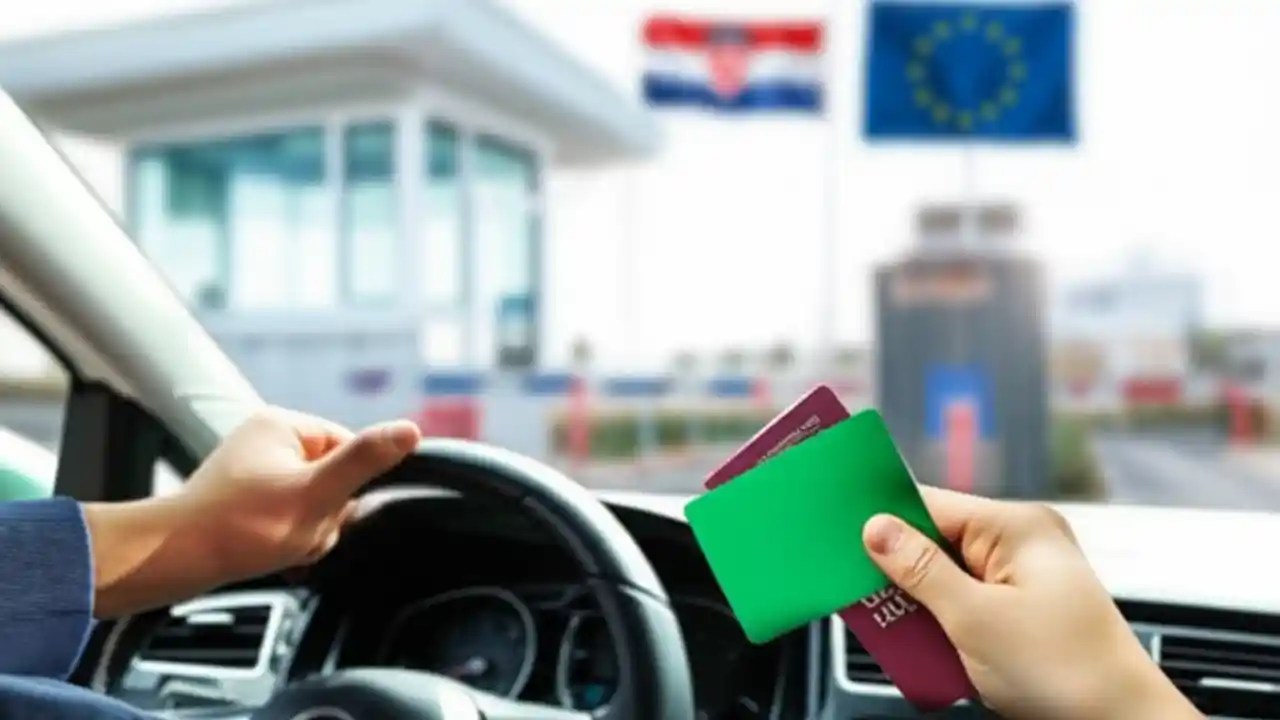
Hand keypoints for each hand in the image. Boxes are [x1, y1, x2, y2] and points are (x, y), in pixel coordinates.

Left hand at [84, 407, 419, 616]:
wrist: (173, 560)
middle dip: (324, 515)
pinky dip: (284, 536)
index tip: (325, 511)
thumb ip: (364, 461)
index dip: (348, 488)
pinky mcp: (241, 496)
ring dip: (306, 530)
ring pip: (311, 502)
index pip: (350, 449)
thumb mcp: (315, 494)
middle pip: (332, 478)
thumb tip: (411, 430)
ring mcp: (252, 468)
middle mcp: (267, 439)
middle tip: (297, 531)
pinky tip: (268, 549)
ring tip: (279, 542)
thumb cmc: (241, 527)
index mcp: (285, 425)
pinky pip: (286, 515)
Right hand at [862, 487, 1200, 719]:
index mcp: (1016, 526)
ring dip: (919, 605)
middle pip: (933, 540)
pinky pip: (965, 601)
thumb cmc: (1070, 674)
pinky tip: (933, 650)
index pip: (928, 502)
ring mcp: (1025, 576)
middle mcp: (1022, 541)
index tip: (836, 536)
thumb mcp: (976, 619)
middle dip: (898, 572)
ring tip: (904, 633)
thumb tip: (876, 529)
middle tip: (863, 597)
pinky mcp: (1023, 609)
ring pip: (945, 576)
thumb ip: (920, 570)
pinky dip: (943, 623)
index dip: (881, 519)